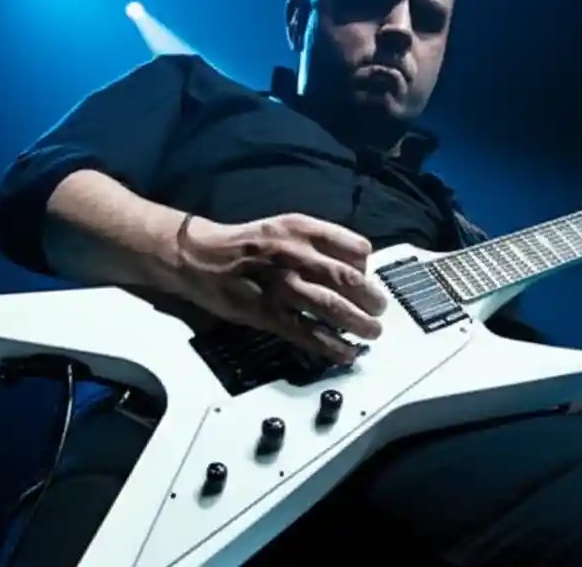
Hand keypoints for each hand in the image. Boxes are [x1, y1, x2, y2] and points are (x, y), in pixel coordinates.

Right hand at [172, 212, 386, 363]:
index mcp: (302, 229)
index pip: (353, 247)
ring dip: (358, 323)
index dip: (367, 266)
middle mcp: (295, 255)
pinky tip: (346, 353)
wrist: (201, 257)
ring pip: (331, 307)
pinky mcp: (268, 314)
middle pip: (347, 279)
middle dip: (371, 298)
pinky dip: (331, 346)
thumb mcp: (285, 227)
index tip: (370, 277)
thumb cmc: (249, 244)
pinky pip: (307, 332)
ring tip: (372, 333)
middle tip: (380, 309)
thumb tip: (356, 267)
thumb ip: (318, 242)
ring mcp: (282, 286)